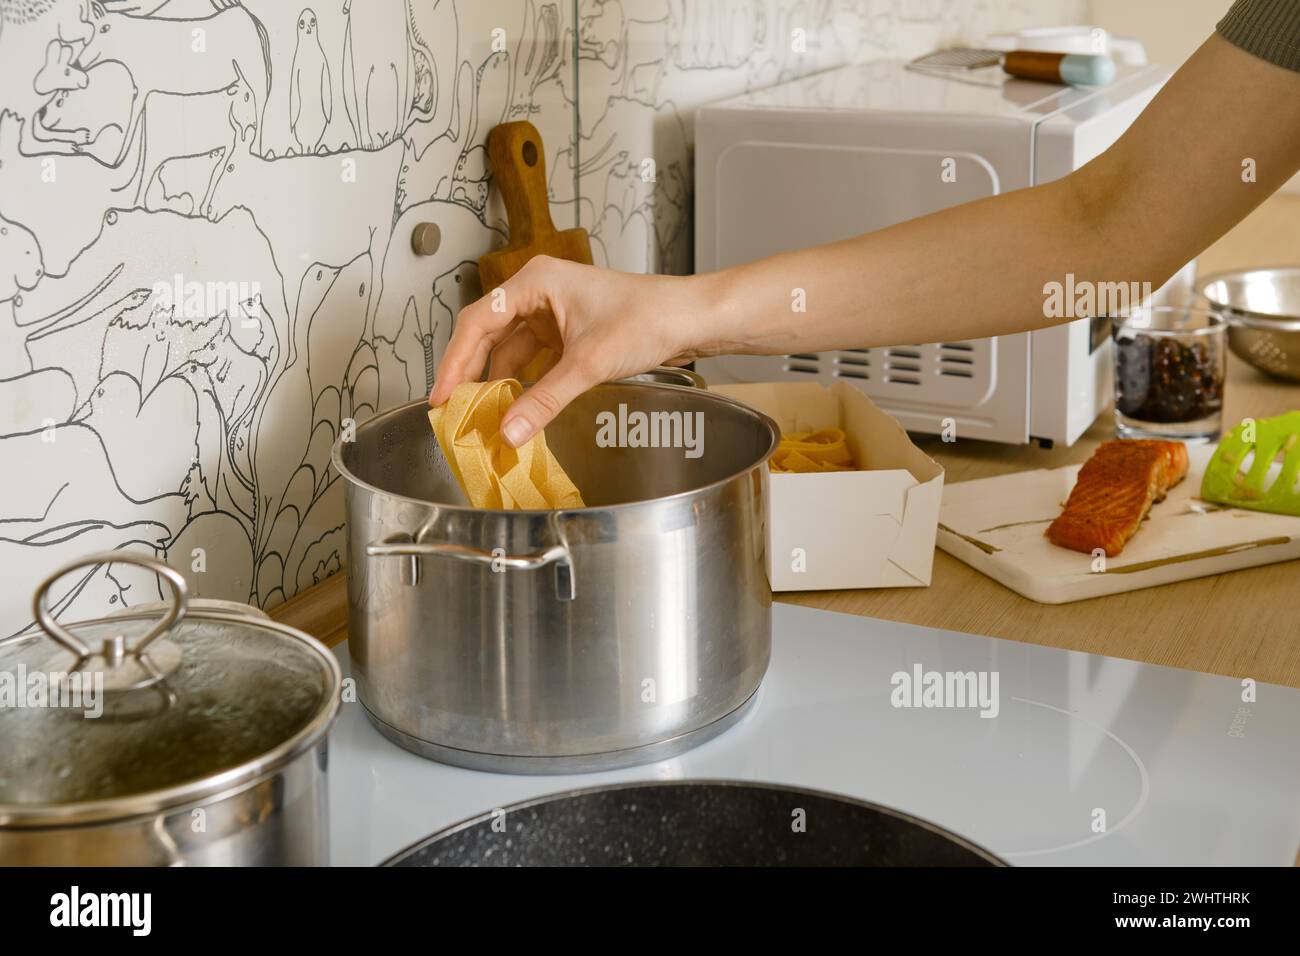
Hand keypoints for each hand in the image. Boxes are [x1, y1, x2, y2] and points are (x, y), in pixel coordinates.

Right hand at [429, 256, 715, 446]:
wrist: (691, 319)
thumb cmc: (650, 317)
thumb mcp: (590, 364)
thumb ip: (545, 401)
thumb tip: (509, 432)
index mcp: (536, 281)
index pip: (478, 321)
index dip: (455, 362)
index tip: (442, 396)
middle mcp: (539, 291)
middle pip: (488, 334)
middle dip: (471, 373)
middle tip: (453, 410)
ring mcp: (553, 311)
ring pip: (510, 349)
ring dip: (498, 381)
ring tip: (483, 415)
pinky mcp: (568, 332)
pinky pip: (533, 358)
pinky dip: (523, 383)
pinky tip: (517, 407)